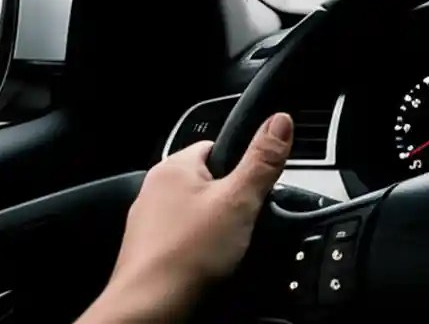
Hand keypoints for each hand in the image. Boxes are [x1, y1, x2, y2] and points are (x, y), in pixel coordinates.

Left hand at [78, 113, 292, 322]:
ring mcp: (148, 222)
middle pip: (208, 183)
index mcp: (174, 167)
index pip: (216, 147)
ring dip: (213, 227)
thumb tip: (280, 122)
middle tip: (242, 221)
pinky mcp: (149, 250)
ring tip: (225, 247)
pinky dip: (197, 249)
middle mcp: (154, 189)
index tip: (253, 187)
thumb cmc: (187, 254)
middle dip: (229, 201)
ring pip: (195, 213)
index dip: (241, 165)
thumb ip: (262, 160)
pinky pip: (183, 240)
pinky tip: (207, 263)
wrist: (149, 308)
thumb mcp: (239, 200)